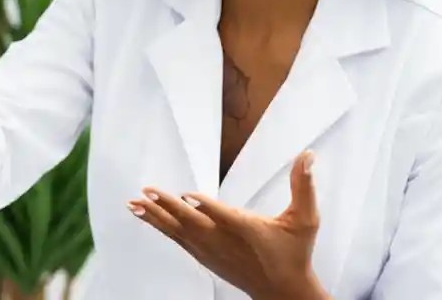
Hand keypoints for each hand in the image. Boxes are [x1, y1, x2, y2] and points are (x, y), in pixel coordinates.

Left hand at [128, 151, 327, 299]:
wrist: (282, 291)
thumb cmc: (294, 253)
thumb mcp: (305, 219)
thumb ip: (304, 186)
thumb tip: (308, 155)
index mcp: (247, 229)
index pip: (224, 215)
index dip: (205, 205)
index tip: (187, 194)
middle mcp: (224, 241)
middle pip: (192, 223)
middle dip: (167, 207)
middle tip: (146, 191)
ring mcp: (211, 251)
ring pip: (179, 232)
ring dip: (156, 216)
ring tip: (134, 203)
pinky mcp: (204, 256)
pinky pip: (178, 239)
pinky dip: (161, 227)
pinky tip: (146, 216)